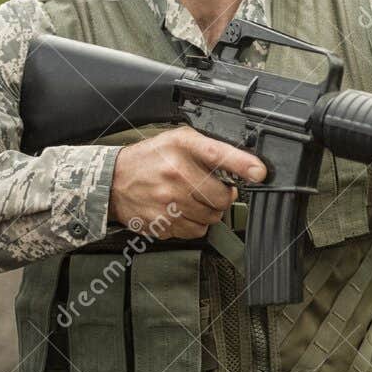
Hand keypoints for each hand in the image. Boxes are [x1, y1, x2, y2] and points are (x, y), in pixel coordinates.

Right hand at [106, 126, 266, 238]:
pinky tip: (182, 211)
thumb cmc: (149, 159)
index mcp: (181, 148)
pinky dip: (193, 225)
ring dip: (209, 212)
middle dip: (223, 197)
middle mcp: (175, 174)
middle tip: (213, 191)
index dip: (243, 164)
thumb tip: (243, 165)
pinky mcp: (161, 222)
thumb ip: (209, 149)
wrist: (112, 181)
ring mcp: (167, 201)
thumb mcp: (178, 140)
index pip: (218, 154)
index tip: (259, 173)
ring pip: (210, 218)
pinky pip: (194, 231)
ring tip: (194, 200)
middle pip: (221, 197)